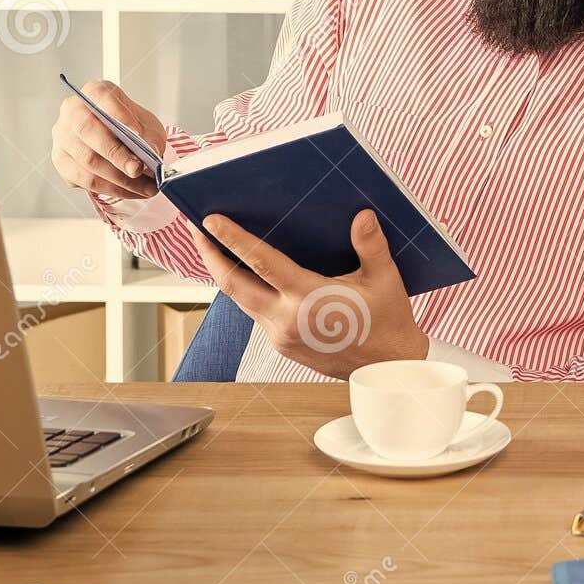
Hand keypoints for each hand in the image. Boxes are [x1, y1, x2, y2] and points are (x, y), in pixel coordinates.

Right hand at [52, 79, 166, 199]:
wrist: (117, 140)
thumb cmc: (131, 128)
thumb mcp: (147, 125)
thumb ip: (149, 135)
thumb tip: (149, 150)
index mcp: (94, 92)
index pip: (100, 95)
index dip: (119, 114)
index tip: (138, 133)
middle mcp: (72, 111)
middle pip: (87, 130)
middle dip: (116, 154)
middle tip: (138, 170)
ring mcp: (63, 137)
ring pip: (87, 160)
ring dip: (119, 179)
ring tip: (145, 188)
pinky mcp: (62, 161)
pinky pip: (84, 179)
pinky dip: (111, 189)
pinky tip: (130, 191)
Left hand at [187, 209, 428, 378]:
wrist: (386, 367)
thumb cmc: (388, 321)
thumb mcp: (385, 280)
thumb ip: (372, 245)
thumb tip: (363, 216)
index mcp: (309, 299)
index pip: (261, 263)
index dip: (233, 239)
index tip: (210, 220)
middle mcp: (286, 319)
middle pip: (233, 284)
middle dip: (210, 254)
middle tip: (196, 228)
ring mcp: (280, 335)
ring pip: (239, 300)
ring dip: (223, 273)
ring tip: (212, 247)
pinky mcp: (281, 345)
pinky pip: (254, 313)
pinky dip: (243, 292)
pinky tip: (244, 275)